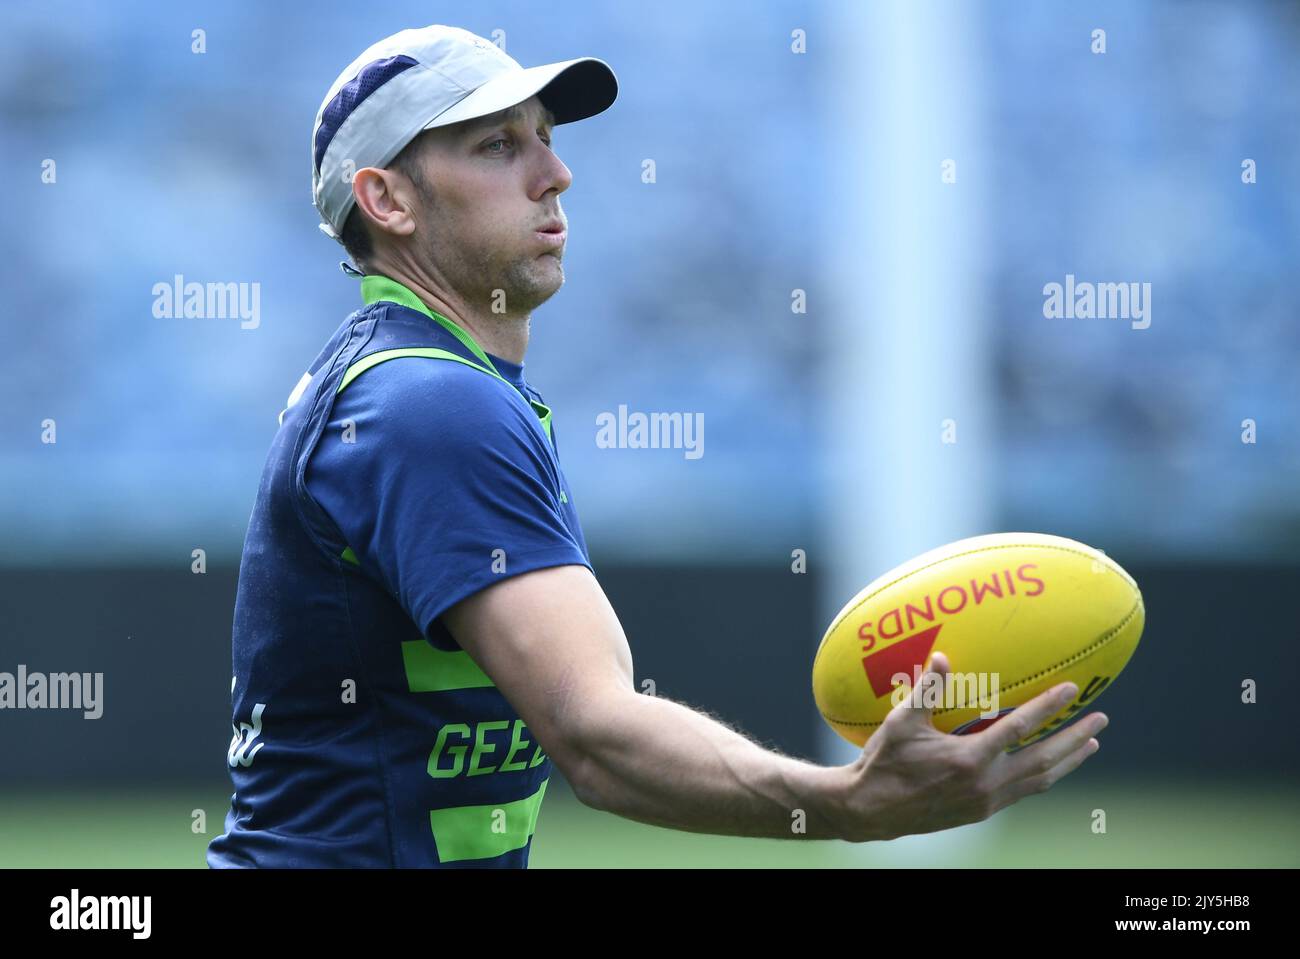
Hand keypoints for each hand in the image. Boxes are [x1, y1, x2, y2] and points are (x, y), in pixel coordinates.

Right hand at [834, 650, 1107, 842]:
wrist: (872, 810)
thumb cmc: (884, 761)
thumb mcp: (902, 722)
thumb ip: (927, 689)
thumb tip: (942, 656)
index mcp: (969, 759)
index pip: (1020, 728)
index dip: (1049, 707)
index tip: (1072, 690)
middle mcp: (985, 783)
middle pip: (1044, 758)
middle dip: (1075, 738)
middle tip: (1101, 719)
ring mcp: (986, 801)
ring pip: (1040, 780)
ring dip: (1068, 761)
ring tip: (1090, 744)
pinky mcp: (981, 811)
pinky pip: (1024, 791)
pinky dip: (1044, 775)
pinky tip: (1051, 765)